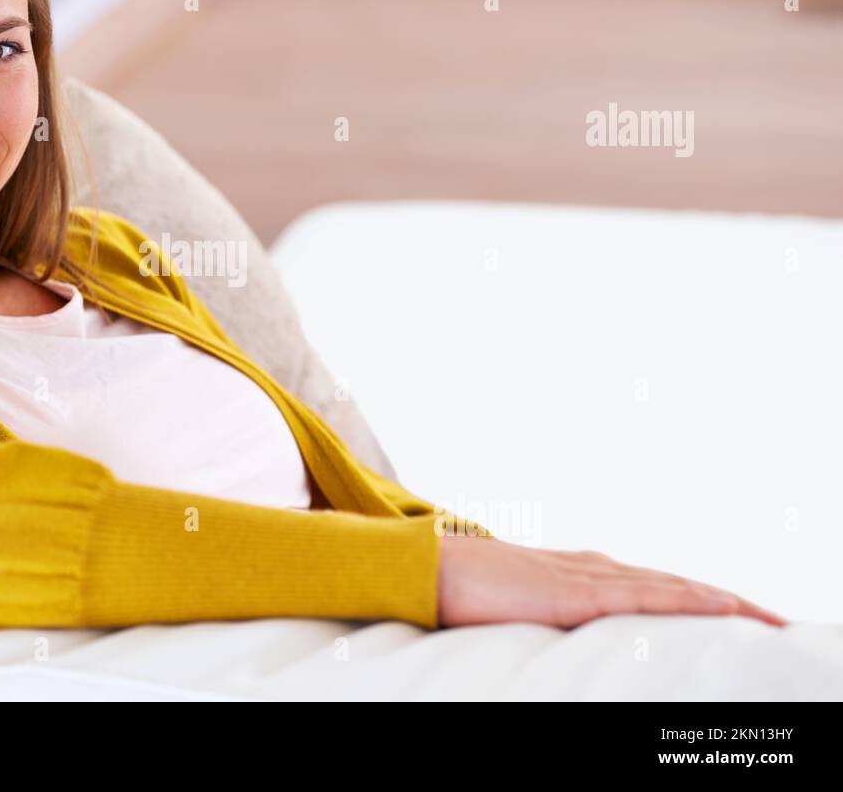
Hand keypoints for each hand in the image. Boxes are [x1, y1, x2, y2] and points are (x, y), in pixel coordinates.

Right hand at [437, 533, 788, 628]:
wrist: (428, 569)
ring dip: (725, 603)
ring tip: (769, 618)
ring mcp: (586, 577)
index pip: (656, 587)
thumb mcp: (521, 607)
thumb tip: (568, 639)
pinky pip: (644, 596)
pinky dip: (688, 599)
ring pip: (672, 587)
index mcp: (583, 574)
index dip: (700, 600)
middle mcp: (594, 569)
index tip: (740, 615)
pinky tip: (722, 606)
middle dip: (730, 603)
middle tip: (779, 620)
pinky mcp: (574, 592)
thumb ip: (552, 616)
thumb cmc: (465, 592)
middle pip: (677, 584)